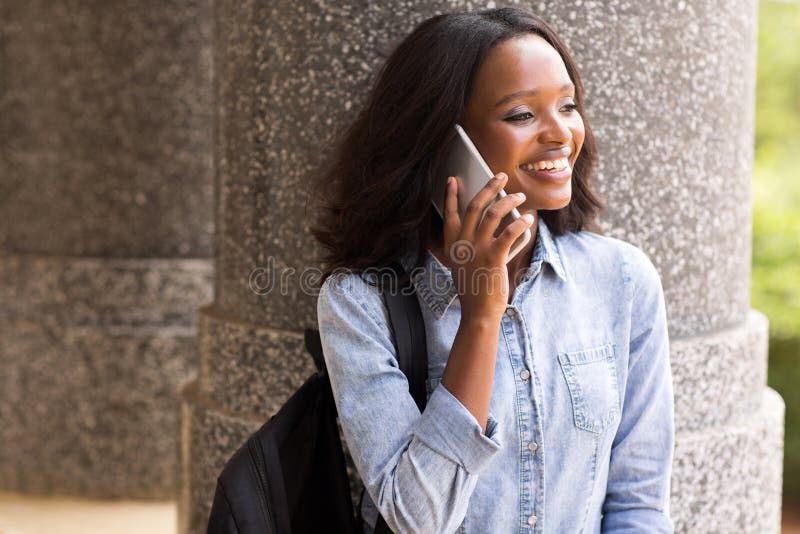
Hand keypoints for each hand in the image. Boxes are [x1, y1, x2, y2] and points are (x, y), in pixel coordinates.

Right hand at [439, 172, 536, 321]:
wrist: (478, 312)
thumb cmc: (474, 288)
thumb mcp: (464, 264)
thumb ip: (471, 245)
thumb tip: (493, 224)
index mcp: (452, 244)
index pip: (449, 213)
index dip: (451, 195)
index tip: (453, 180)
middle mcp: (462, 243)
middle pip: (475, 206)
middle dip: (489, 187)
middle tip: (500, 176)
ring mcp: (477, 249)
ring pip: (493, 214)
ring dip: (509, 201)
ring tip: (520, 197)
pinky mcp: (494, 257)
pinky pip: (510, 232)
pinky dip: (521, 223)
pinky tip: (528, 219)